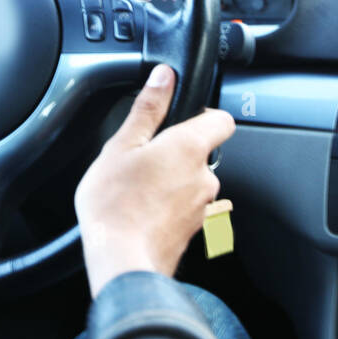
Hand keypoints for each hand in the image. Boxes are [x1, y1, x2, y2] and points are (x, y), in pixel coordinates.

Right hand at [74, 64, 235, 297]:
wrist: (122, 262)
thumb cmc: (115, 206)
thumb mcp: (121, 146)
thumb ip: (148, 108)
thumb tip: (164, 76)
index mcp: (190, 147)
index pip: (222, 119)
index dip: (204, 114)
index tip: (182, 117)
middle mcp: (205, 176)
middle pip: (203, 153)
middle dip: (178, 153)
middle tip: (144, 160)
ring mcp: (204, 206)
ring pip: (195, 183)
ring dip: (175, 182)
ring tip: (140, 190)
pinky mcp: (197, 231)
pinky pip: (190, 210)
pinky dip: (174, 208)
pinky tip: (148, 213)